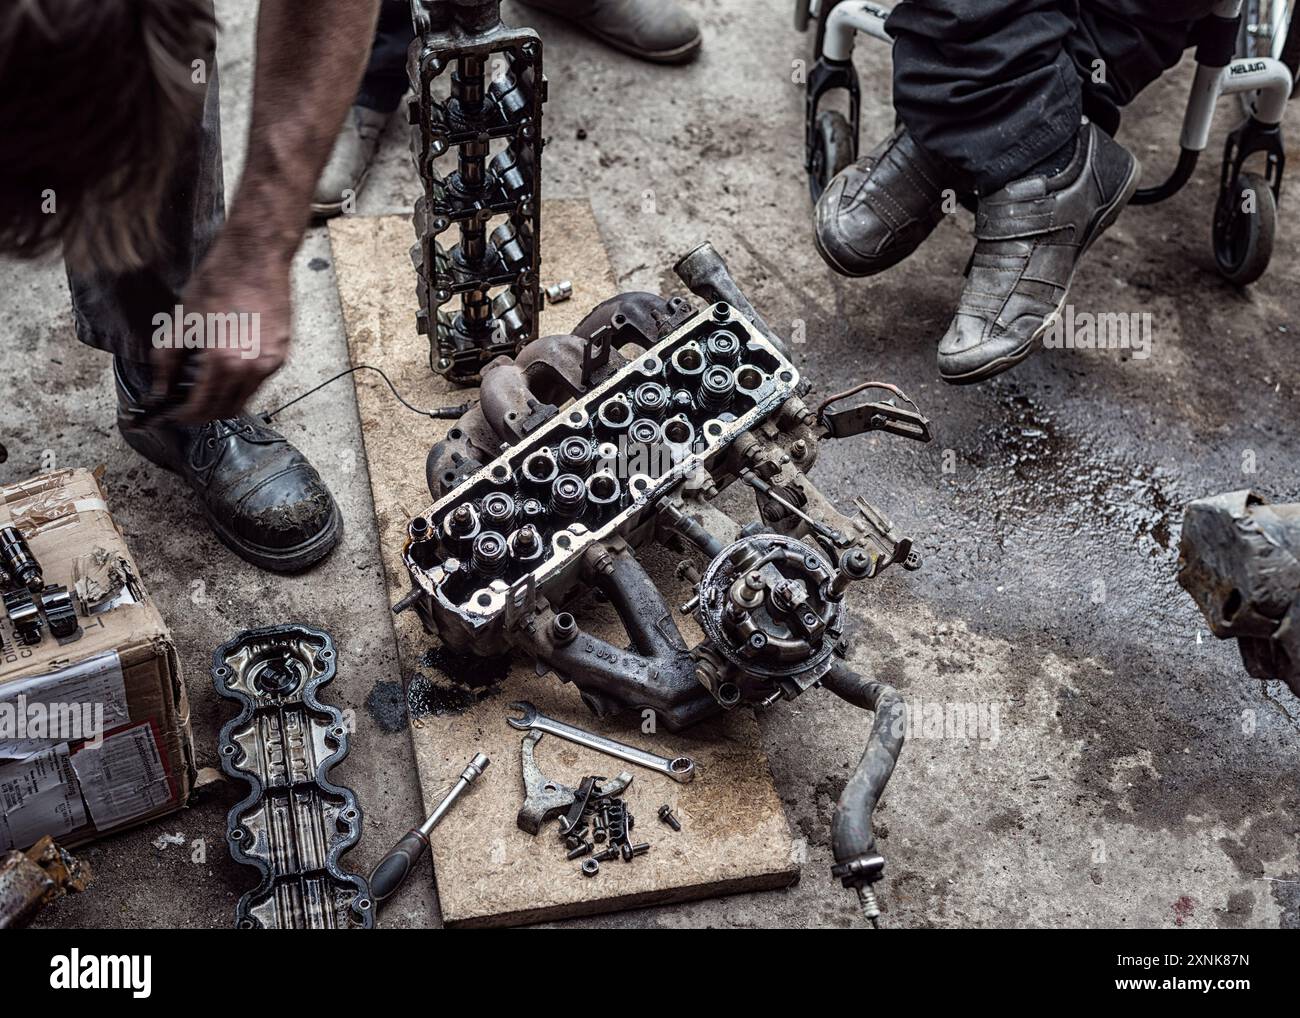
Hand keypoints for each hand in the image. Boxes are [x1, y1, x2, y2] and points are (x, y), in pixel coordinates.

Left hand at [155, 230, 292, 423]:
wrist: (256, 258)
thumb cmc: (220, 281)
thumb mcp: (183, 320)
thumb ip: (169, 360)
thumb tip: (160, 387)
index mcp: (223, 361)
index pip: (202, 407)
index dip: (184, 416)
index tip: (174, 414)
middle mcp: (251, 368)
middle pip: (227, 410)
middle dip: (205, 413)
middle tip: (188, 407)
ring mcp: (271, 362)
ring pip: (246, 398)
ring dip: (225, 400)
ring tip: (207, 389)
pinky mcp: (282, 353)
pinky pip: (260, 381)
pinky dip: (242, 383)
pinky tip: (229, 369)